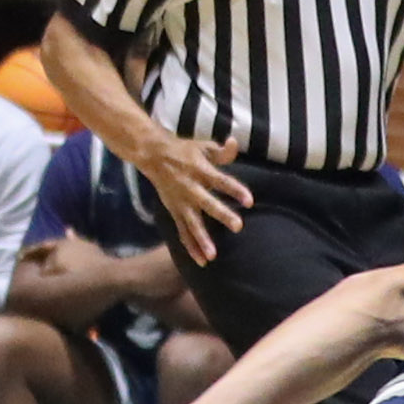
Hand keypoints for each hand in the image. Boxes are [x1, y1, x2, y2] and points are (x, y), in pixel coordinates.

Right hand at [138, 130, 246, 260]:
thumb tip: (235, 143)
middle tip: (238, 226)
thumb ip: (221, 152)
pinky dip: (190, 247)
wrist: (153, 155)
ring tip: (213, 256)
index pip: (220, 181)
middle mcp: (190, 188)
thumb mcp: (203, 147)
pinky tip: (201, 261)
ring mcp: (181, 202)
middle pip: (207, 203)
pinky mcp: (174, 212)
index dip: (235, 190)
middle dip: (222, 215)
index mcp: (200, 170)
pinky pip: (182, 232)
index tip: (250, 201)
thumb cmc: (184, 151)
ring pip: (191, 223)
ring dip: (201, 240)